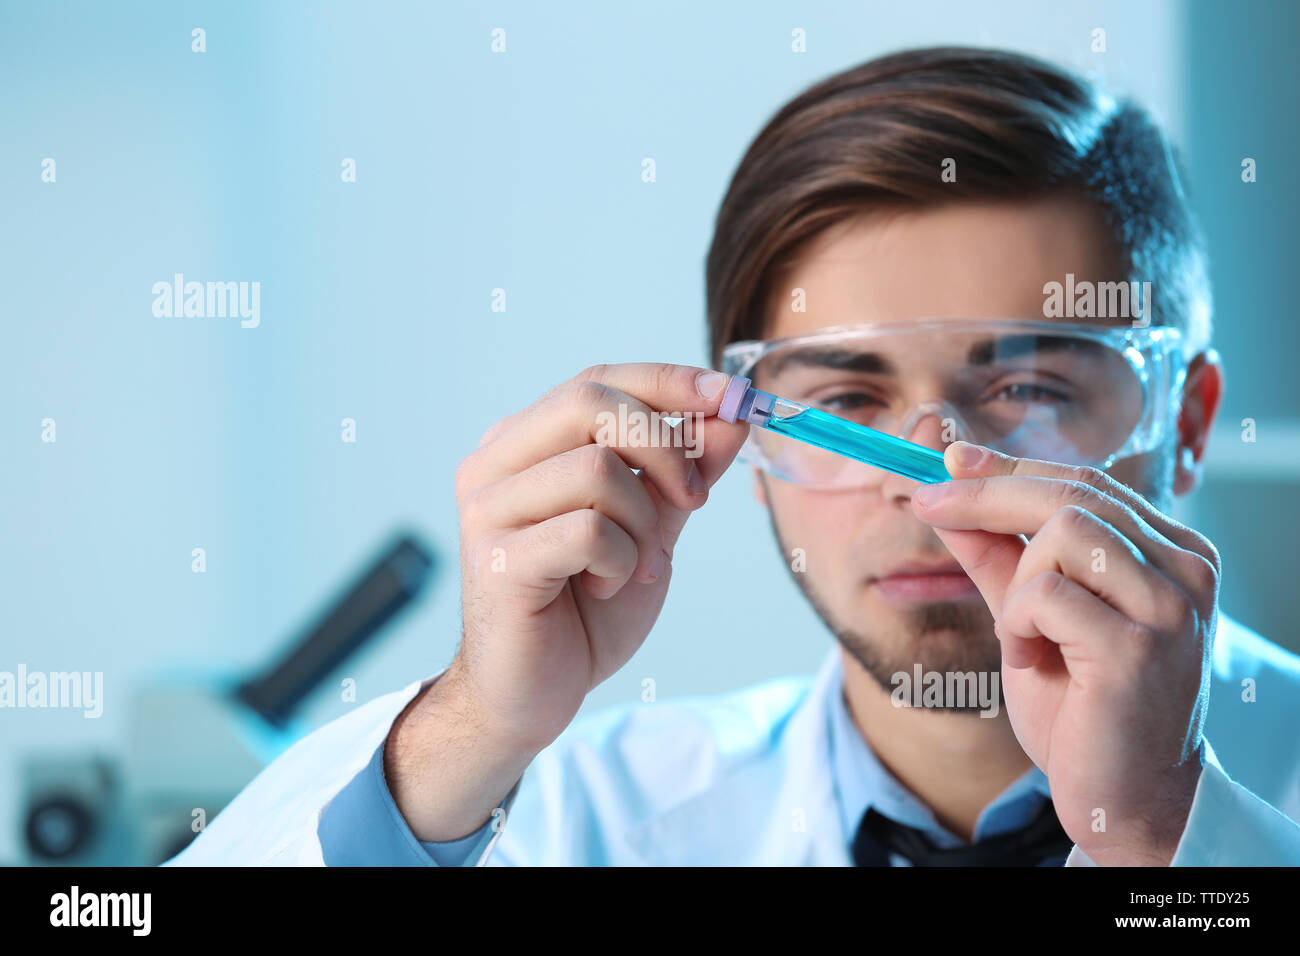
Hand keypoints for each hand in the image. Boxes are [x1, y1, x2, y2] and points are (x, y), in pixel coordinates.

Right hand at [451, 363, 746, 753]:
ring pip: (596, 468)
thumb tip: (731, 414)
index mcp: (524, 443)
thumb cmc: (584, 609)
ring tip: (640, 566)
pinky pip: (588, 530)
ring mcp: (488, 509)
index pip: (598, 380)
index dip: (669, 382)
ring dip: (644, 522)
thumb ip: (683, 471)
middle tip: (696, 498)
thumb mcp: (651, 528)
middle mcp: (494, 463)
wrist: (535, 694)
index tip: (733, 398)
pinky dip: (622, 560)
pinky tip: (606, 587)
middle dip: (665, 445)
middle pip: (590, 403)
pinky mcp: (496, 559)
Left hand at [911, 441, 1219, 865]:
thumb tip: (948, 488)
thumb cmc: (1083, 709)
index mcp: (1171, 552)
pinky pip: (1045, 594)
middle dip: (984, 495)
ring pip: (1061, 532)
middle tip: (925, 503)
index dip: (1009, 468)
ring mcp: (1170, 605)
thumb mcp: (1032, 616)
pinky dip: (1017, 624)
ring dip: (1016, 584)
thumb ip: (997, 555)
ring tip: (1023, 638)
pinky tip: (1034, 662)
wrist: (1122, 799)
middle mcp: (1185, 568)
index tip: (948, 460)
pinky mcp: (1138, 645)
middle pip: (1070, 492)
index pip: (1086, 481)